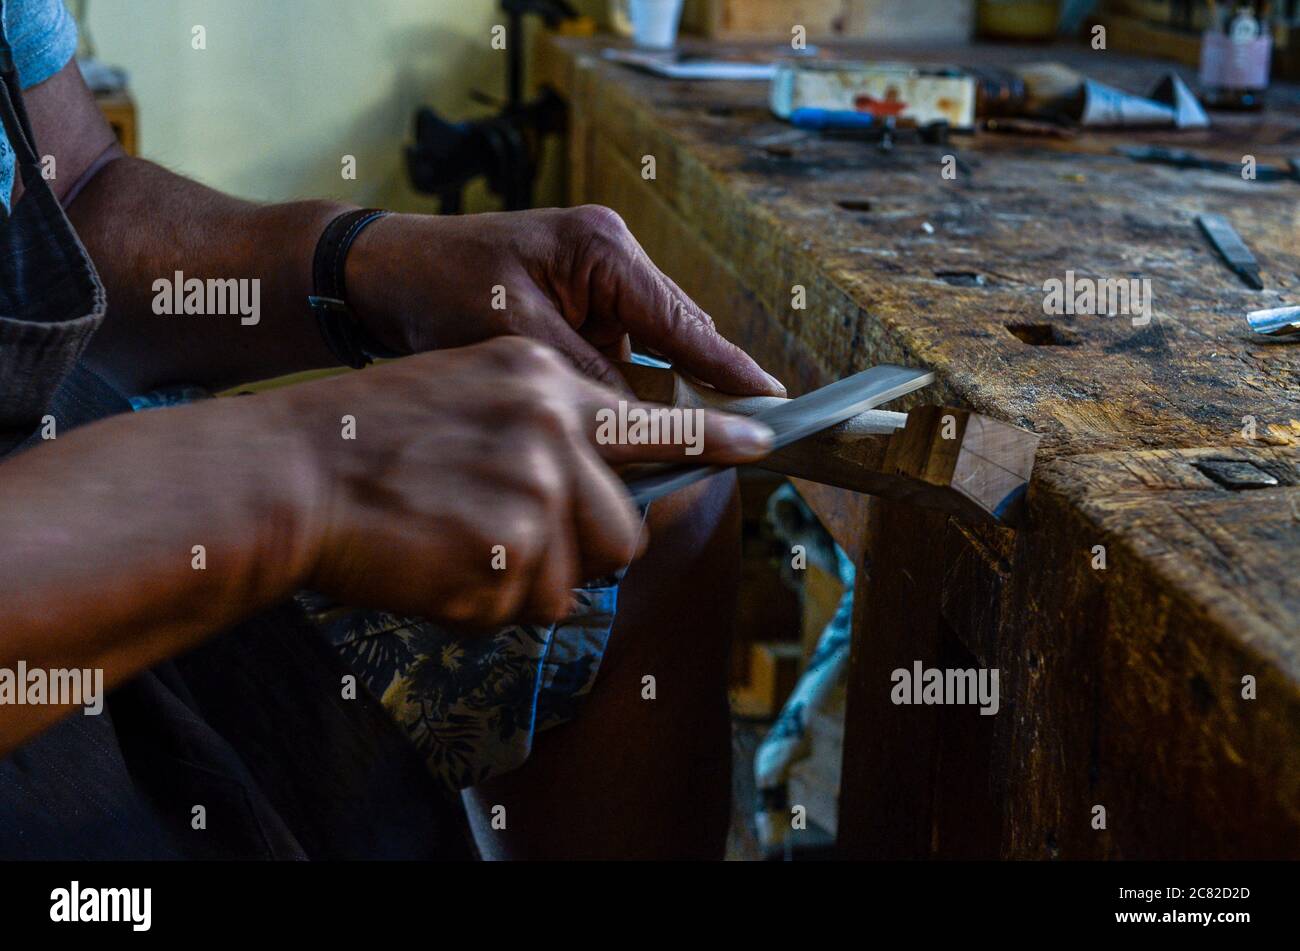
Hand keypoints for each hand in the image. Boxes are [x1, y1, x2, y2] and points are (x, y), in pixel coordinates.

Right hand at [275, 337, 773, 626]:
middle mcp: (552, 434)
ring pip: (582, 578)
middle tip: (516, 538)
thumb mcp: (469, 387)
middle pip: (626, 530)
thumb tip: (610, 474)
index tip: (766, 444)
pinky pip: (528, 610)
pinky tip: (440, 567)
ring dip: (532, 581)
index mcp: (543, 383)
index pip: (656, 420)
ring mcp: (533, 496)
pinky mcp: (507, 559)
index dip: (716, 440)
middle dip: (585, 550)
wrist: (290, 474)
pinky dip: (490, 605)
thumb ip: (549, 421)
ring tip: (463, 546)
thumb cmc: (370, 434)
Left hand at [346, 206, 786, 397]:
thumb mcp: (518, 341)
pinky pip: (621, 350)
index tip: (774, 403)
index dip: (729, 368)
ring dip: (664, 390)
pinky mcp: (577, 301)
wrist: (381, 274)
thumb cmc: (439, 290)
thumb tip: (643, 425)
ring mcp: (594, 279)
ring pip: (651, 346)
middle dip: (706, 382)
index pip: (681, 321)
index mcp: (602, 250)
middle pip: (677, 331)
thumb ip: (589, 378)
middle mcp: (608, 257)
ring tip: (703, 436)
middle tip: (748, 431)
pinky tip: (638, 424)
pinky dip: (628, 386)